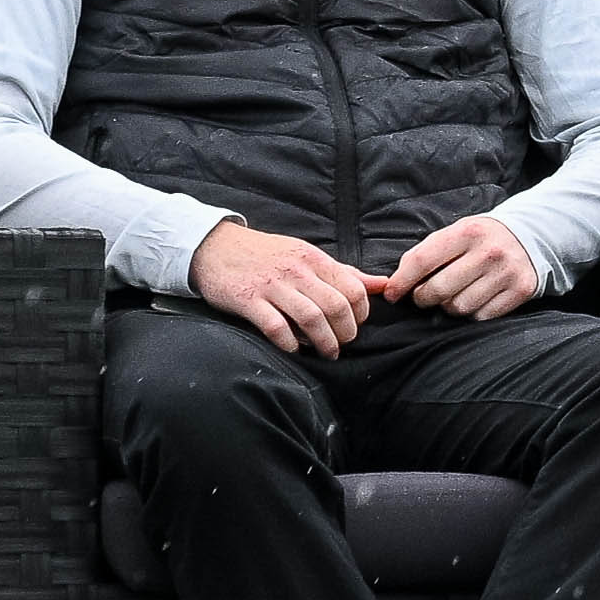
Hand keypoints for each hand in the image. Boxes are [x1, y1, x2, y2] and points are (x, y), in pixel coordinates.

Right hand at [188, 216, 375, 354]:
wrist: (216, 247)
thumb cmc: (268, 255)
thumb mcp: (307, 256)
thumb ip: (344, 273)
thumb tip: (383, 286)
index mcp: (314, 259)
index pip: (353, 288)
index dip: (361, 313)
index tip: (354, 325)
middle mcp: (296, 270)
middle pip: (336, 306)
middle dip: (346, 332)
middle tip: (343, 345)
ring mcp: (272, 285)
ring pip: (311, 318)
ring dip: (324, 342)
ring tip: (327, 353)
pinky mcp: (248, 300)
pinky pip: (276, 327)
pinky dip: (290, 343)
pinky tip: (295, 349)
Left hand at [376, 214, 544, 322]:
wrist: (529, 236)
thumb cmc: (480, 239)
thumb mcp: (455, 233)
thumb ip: (427, 253)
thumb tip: (395, 283)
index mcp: (467, 231)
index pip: (422, 260)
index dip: (401, 281)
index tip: (392, 295)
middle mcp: (489, 251)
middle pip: (439, 290)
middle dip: (424, 298)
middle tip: (424, 296)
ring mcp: (507, 272)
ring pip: (459, 307)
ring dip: (450, 306)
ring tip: (455, 294)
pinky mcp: (521, 290)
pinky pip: (482, 317)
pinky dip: (473, 313)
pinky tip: (476, 299)